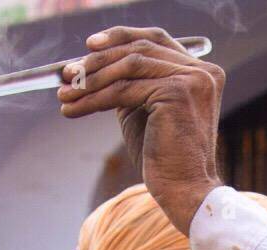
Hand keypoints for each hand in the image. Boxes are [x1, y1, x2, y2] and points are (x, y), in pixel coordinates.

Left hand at [58, 26, 224, 234]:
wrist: (185, 195)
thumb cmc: (166, 163)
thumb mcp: (146, 116)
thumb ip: (132, 88)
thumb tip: (96, 72)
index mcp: (200, 72)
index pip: (155, 40)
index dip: (120, 37)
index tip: (90, 46)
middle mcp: (200, 72)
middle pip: (139, 48)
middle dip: (98, 60)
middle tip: (68, 73)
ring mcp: (191, 81)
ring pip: (128, 67)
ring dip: (91, 80)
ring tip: (65, 94)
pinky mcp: (176, 94)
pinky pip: (124, 90)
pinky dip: (94, 99)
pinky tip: (74, 109)